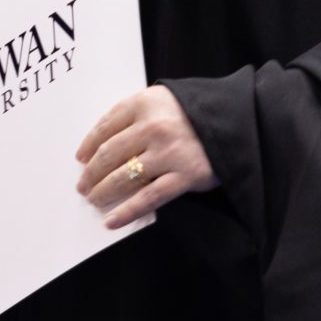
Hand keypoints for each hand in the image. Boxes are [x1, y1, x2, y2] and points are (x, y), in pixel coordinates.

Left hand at [75, 85, 217, 230]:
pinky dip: (126, 212)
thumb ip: (136, 113)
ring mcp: (169, 153)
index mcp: (145, 103)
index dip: (89, 144)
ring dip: (103, 191)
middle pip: (110, 154)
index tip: (80, 158)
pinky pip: (148, 198)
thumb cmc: (196, 112)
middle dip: (91, 173)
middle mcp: (154, 126)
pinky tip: (111, 221)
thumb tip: (100, 142)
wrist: (239, 123)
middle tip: (82, 185)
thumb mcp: (164, 99)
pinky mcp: (185, 176)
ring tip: (94, 199)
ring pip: (124, 177)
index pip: (106, 125)